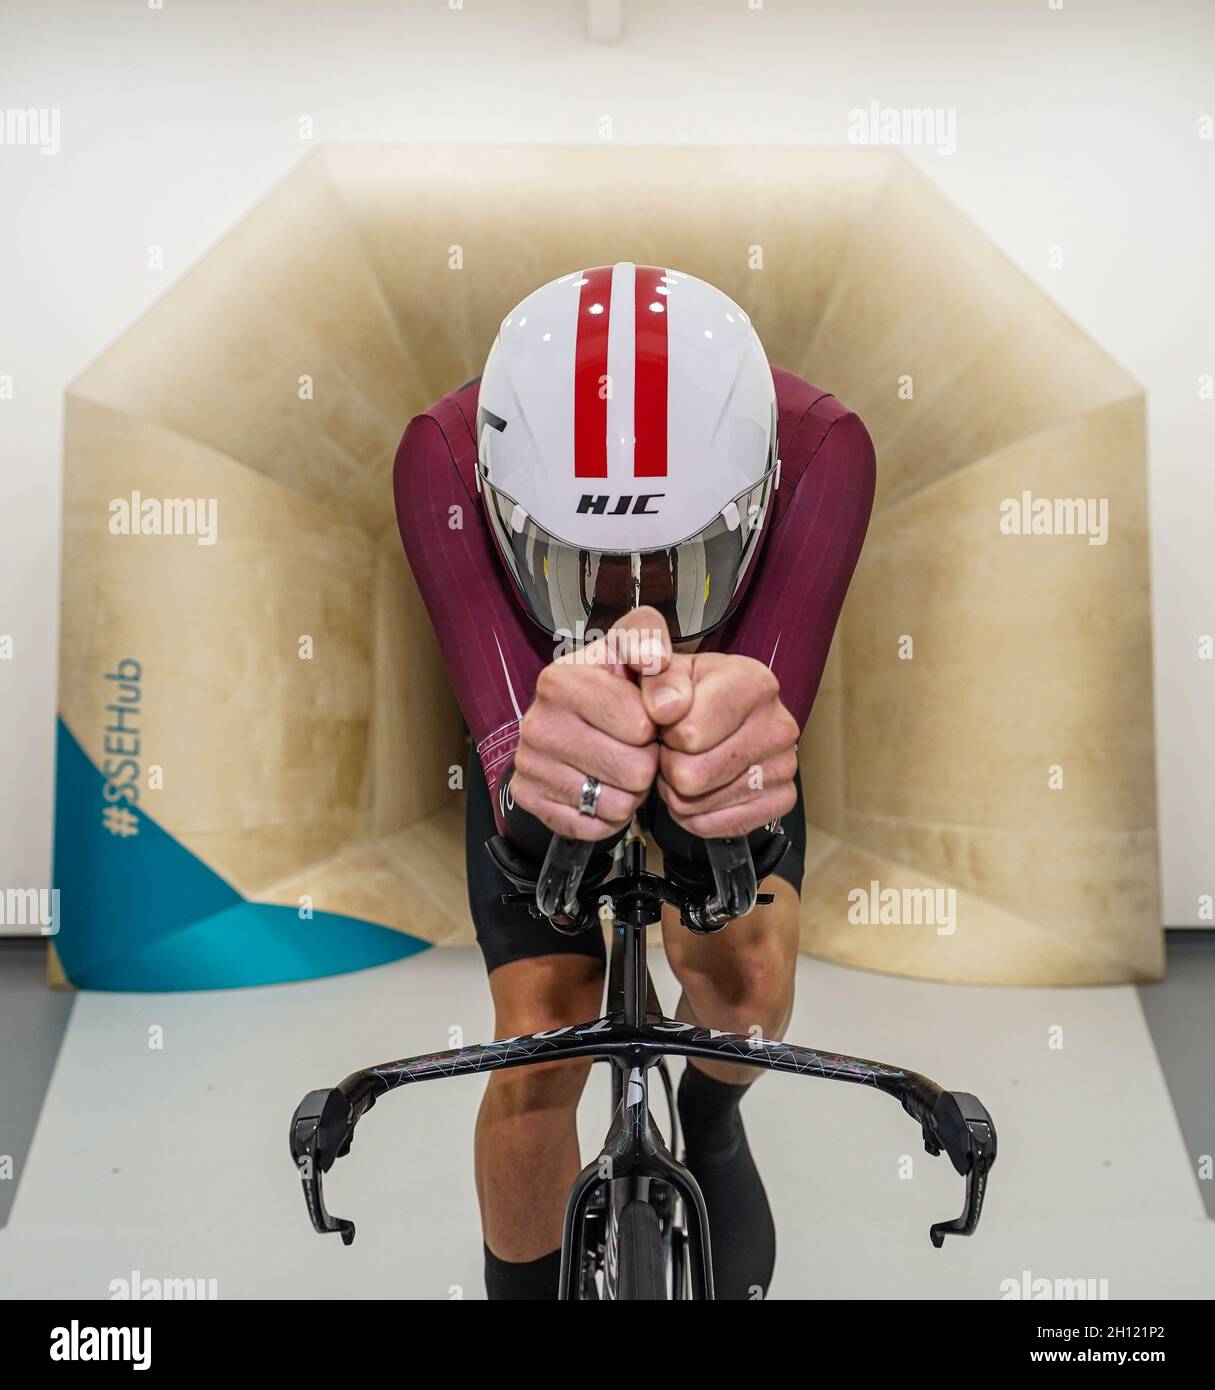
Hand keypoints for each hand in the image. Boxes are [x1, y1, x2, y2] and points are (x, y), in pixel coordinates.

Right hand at [510, 607, 670, 840]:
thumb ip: (650, 642)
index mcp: (559, 680)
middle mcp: (535, 722)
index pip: (639, 723)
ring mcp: (528, 763)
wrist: (574, 723)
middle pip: (633, 770)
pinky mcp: (529, 799)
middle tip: (634, 746)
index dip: (655, 724)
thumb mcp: (634, 649)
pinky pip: (594, 827)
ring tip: (620, 765)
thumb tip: (657, 669)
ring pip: (617, 804)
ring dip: (630, 791)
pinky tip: (601, 787)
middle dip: (646, 762)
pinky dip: (607, 815)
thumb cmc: (612, 687)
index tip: (644, 713)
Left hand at [641, 652, 798, 837]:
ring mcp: (785, 766)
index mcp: (754, 684)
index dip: (667, 734)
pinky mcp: (782, 799)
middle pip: (692, 776)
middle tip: (676, 750)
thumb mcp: (667, 672)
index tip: (673, 721)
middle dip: (670, 766)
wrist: (721, 715)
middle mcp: (778, 725)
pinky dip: (699, 815)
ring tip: (689, 764)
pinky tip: (702, 789)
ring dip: (680, 792)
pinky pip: (719, 826)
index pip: (689, 734)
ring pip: (698, 804)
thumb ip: (658, 680)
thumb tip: (665, 708)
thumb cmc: (693, 693)